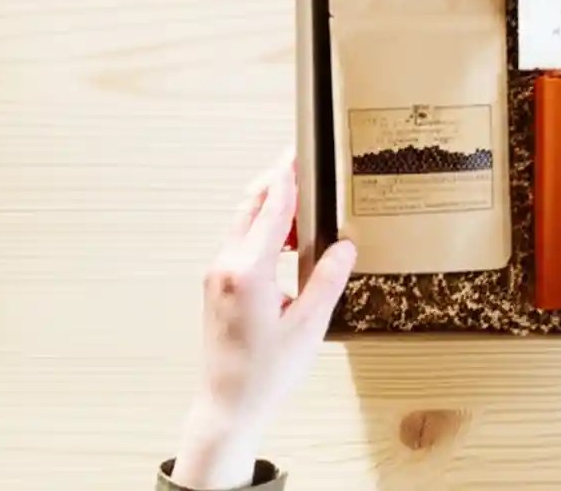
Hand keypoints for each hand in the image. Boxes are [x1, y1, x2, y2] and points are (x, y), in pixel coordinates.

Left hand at [172, 151, 356, 489]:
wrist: (229, 406)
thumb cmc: (266, 373)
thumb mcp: (310, 325)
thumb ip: (328, 278)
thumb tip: (344, 245)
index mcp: (248, 271)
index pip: (272, 210)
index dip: (288, 179)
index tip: (297, 154)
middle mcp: (226, 266)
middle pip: (250, 207)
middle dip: (276, 184)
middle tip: (300, 165)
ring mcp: (217, 276)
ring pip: (242, 223)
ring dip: (270, 208)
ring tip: (303, 205)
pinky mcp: (217, 287)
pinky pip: (239, 243)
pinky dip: (262, 230)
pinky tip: (287, 241)